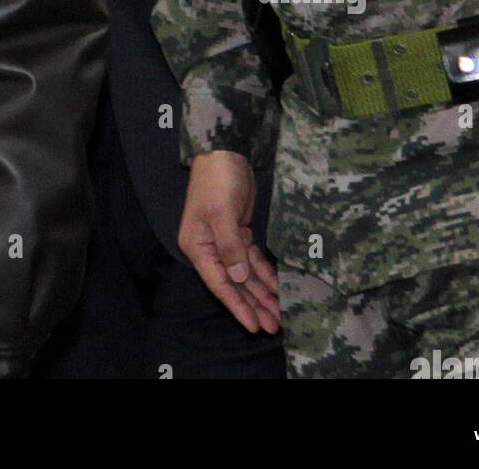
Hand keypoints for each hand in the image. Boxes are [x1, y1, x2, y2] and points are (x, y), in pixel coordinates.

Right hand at [178, 150, 279, 333]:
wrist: (225, 151)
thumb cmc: (217, 180)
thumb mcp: (221, 212)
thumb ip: (229, 247)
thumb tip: (238, 278)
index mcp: (198, 246)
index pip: (219, 283)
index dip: (237, 305)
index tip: (253, 325)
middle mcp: (210, 248)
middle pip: (234, 283)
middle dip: (254, 304)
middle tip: (274, 326)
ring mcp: (225, 242)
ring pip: (246, 274)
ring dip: (262, 292)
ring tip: (280, 314)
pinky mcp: (240, 233)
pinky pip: (253, 259)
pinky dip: (265, 273)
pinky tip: (278, 287)